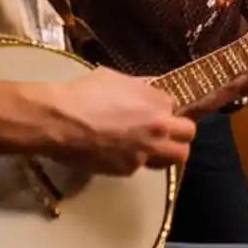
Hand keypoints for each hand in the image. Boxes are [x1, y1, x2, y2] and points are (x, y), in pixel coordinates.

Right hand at [39, 67, 196, 174]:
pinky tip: (117, 153)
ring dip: (168, 151)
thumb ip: (138, 87)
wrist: (59, 120)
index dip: (163, 109)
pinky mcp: (130, 169)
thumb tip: (146, 89)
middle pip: (188, 133)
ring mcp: (147, 150)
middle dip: (179, 132)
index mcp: (157, 101)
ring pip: (176, 156)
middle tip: (164, 132)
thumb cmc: (83, 93)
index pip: (175, 106)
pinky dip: (133, 161)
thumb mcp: (114, 79)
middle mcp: (159, 127)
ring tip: (152, 148)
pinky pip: (142, 166)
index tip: (153, 112)